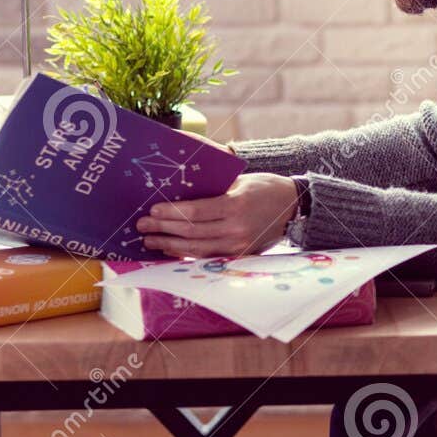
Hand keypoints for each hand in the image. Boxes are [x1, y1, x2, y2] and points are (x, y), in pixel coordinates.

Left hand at [137, 173, 297, 257]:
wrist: (293, 207)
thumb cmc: (265, 187)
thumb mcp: (239, 180)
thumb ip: (212, 187)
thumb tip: (179, 187)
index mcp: (235, 205)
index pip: (195, 212)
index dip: (170, 212)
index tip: (152, 210)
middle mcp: (236, 229)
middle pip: (191, 231)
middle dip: (163, 229)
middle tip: (142, 226)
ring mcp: (238, 244)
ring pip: (196, 248)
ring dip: (169, 245)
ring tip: (150, 240)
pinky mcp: (240, 254)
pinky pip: (207, 256)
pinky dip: (186, 253)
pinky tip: (170, 249)